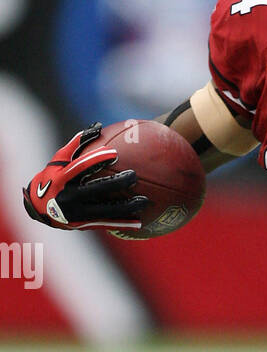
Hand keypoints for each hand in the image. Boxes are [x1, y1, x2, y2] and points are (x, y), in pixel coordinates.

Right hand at [23, 123, 149, 229]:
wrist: (38, 207)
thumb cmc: (53, 177)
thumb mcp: (59, 159)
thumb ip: (77, 143)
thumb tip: (98, 126)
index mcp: (63, 178)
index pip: (81, 167)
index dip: (97, 160)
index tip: (115, 153)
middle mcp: (70, 196)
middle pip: (96, 189)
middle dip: (116, 183)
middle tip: (133, 177)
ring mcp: (77, 213)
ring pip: (105, 210)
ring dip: (126, 207)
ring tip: (144, 201)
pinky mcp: (83, 225)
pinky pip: (106, 224)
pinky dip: (123, 223)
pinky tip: (140, 222)